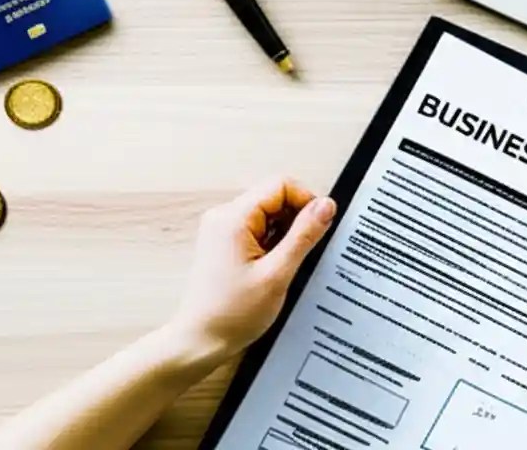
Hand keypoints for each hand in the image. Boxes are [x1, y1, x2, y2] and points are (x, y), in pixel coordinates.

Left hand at [166, 179, 335, 364]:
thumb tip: (326, 206)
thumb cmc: (231, 314)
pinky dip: (273, 244)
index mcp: (233, 218)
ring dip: (285, 235)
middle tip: (301, 253)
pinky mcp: (226, 243)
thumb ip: (304, 236)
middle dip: (296, 221)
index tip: (320, 226)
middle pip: (275, 197)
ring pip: (269, 214)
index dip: (306, 201)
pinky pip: (258, 229)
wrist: (200, 341)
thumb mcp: (277, 274)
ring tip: (282, 267)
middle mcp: (224, 217)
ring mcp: (223, 230)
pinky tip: (273, 269)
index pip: (280, 184)